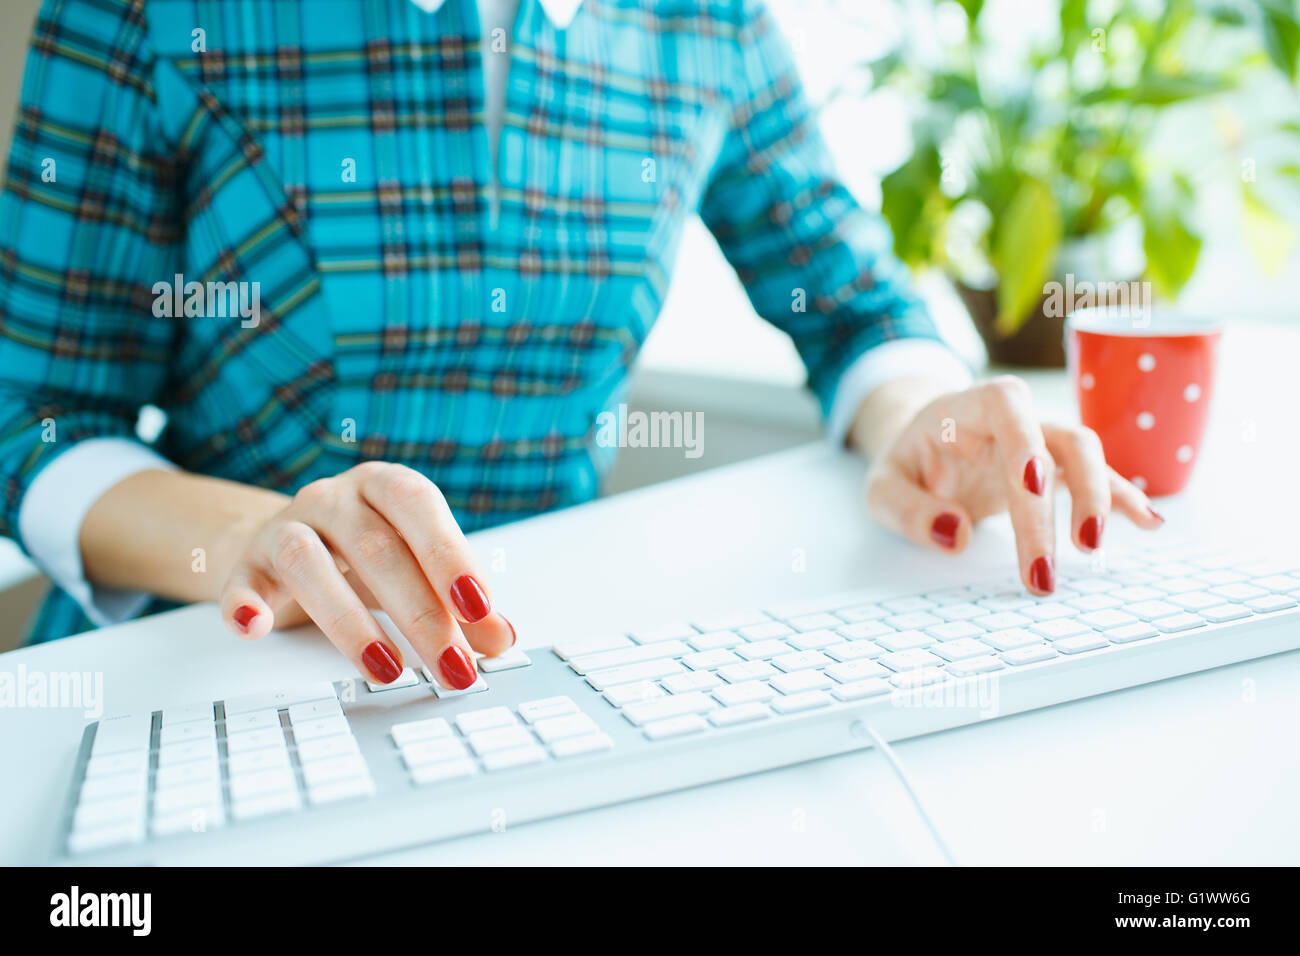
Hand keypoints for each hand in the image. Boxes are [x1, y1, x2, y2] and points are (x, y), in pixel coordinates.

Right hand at [217, 462, 513, 687]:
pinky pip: (240, 581)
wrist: (283, 543)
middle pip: (375, 547)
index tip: (478, 608)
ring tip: (386, 670)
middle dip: (420, 614)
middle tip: (452, 666)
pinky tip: (257, 629)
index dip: (448, 555)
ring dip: (350, 623)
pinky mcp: (246, 564)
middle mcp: (333, 498)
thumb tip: (502, 639)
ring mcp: (284, 526)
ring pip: (308, 562)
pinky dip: (244, 604)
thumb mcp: (417, 569)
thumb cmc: (364, 555)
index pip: (419, 507)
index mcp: (384, 487)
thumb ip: (460, 602)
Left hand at [860, 376, 1163, 594]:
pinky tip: (1149, 523)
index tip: (1032, 486)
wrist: (923, 447)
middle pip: (1058, 439)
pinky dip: (1123, 498)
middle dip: (1066, 497)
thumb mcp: (880, 488)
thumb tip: (954, 534)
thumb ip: (908, 509)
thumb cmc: (905, 464)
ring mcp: (1040, 442)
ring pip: (1085, 456)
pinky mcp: (1056, 470)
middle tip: (1055, 562)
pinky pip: (1097, 478)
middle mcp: (1013, 419)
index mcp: (967, 408)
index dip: (1025, 438)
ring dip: (1098, 500)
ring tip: (1093, 550)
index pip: (1006, 405)